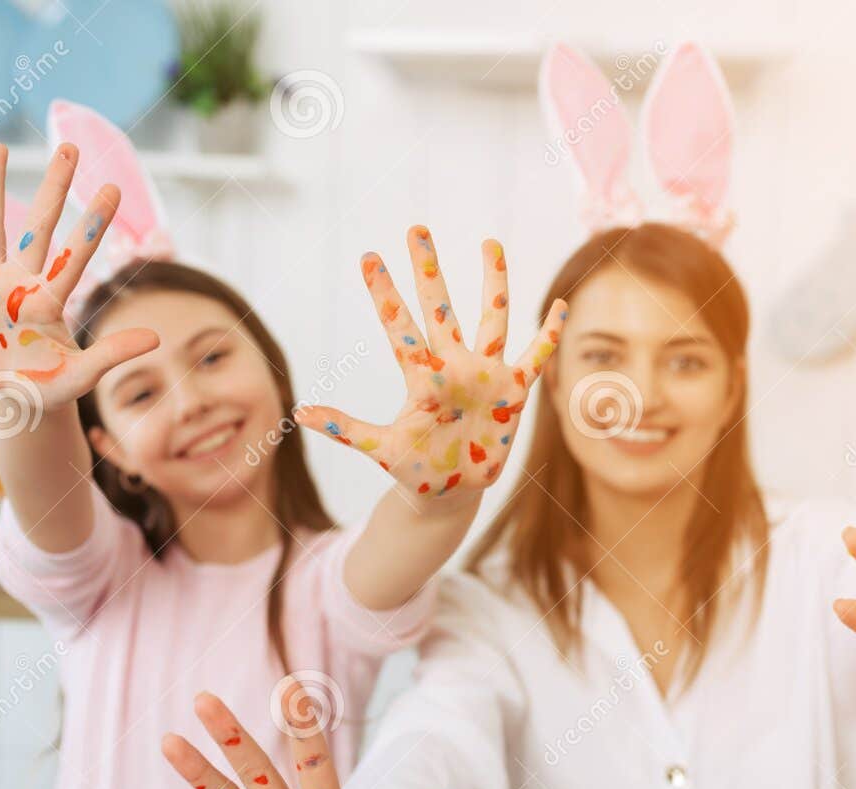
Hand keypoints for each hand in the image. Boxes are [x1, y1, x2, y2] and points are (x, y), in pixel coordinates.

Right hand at [0, 142, 158, 413]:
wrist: (21, 396)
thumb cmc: (54, 385)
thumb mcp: (82, 375)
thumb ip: (112, 355)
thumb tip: (156, 339)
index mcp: (49, 300)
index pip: (75, 254)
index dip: (93, 223)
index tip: (113, 187)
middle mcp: (21, 282)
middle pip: (39, 226)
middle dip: (54, 187)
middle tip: (70, 145)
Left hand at [298, 226, 567, 500]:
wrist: (448, 493)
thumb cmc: (413, 468)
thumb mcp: (380, 448)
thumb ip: (345, 428)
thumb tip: (298, 414)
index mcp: (421, 376)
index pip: (400, 327)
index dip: (385, 294)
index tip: (369, 257)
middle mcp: (452, 365)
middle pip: (440, 308)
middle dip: (428, 270)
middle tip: (416, 229)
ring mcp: (484, 375)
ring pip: (492, 317)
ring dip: (493, 282)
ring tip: (489, 243)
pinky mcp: (513, 392)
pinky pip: (534, 358)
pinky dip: (547, 336)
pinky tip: (557, 306)